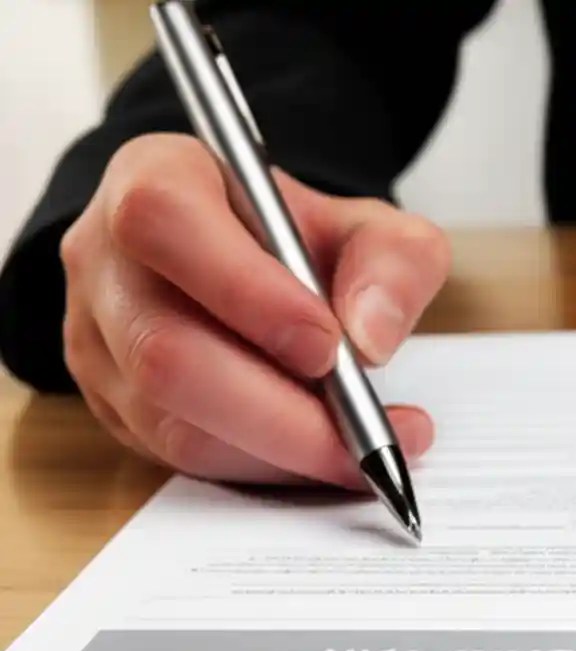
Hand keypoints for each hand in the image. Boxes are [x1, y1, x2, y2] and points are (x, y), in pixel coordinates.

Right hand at [60, 134, 448, 487]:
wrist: (262, 263)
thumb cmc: (304, 237)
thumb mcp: (370, 224)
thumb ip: (393, 262)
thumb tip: (370, 337)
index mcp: (155, 175)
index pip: (164, 222)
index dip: (244, 291)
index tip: (328, 345)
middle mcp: (108, 259)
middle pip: (162, 350)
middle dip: (276, 410)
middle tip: (365, 430)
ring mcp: (99, 339)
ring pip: (170, 420)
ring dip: (280, 450)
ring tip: (364, 448)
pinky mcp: (116, 406)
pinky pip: (182, 458)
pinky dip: (265, 466)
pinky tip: (325, 455)